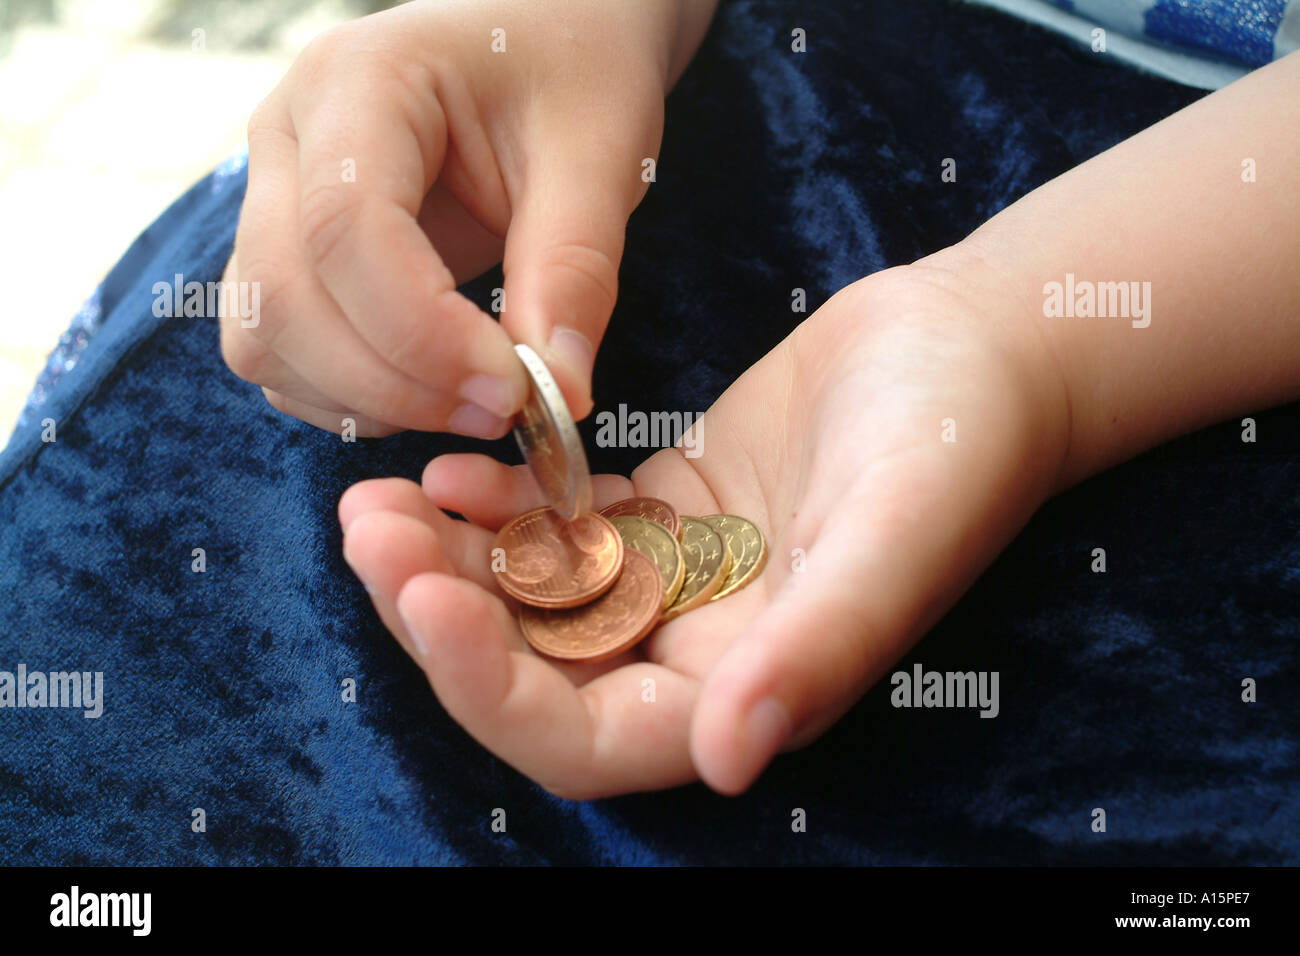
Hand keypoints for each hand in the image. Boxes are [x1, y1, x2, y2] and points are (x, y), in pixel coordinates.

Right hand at [220, 0, 712, 436]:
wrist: (549, 44)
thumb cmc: (574, 75)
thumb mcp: (599, 157)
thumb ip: (575, 273)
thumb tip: (559, 394)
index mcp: (361, 79)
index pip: (346, 227)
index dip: (422, 335)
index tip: (512, 390)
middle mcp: (288, 132)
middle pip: (284, 295)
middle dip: (392, 381)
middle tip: (501, 412)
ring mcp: (271, 192)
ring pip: (264, 334)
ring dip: (361, 397)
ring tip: (471, 401)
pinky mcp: (285, 249)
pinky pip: (277, 351)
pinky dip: (344, 396)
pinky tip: (429, 391)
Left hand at [338, 253, 1069, 794]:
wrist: (974, 346)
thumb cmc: (955, 442)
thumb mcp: (895, 538)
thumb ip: (814, 651)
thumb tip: (725, 761)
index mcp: (744, 690)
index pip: (584, 738)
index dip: (492, 690)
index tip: (428, 597)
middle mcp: (698, 653)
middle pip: (533, 672)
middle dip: (439, 614)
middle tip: (371, 531)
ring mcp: (676, 583)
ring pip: (532, 601)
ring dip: (450, 559)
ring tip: (377, 498)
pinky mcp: (666, 514)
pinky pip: (560, 530)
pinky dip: (501, 507)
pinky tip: (454, 468)